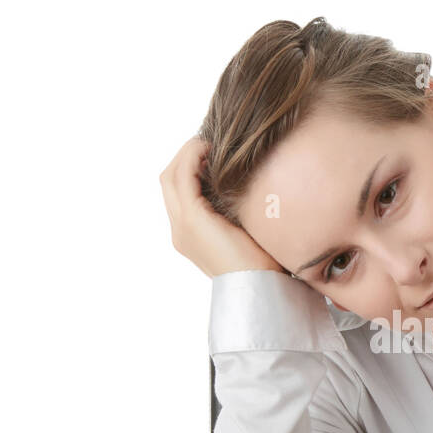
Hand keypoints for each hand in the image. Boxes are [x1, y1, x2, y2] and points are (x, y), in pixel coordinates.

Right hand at [158, 135, 287, 277]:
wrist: (263, 289)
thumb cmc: (264, 266)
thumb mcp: (247, 233)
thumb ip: (238, 213)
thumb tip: (250, 186)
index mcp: (191, 236)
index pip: (178, 193)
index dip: (190, 168)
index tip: (212, 154)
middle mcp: (180, 231)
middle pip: (168, 181)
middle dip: (185, 157)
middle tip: (209, 143)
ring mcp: (183, 227)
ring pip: (171, 176)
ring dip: (188, 154)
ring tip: (209, 143)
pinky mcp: (192, 220)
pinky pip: (183, 177)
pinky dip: (192, 157)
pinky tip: (210, 149)